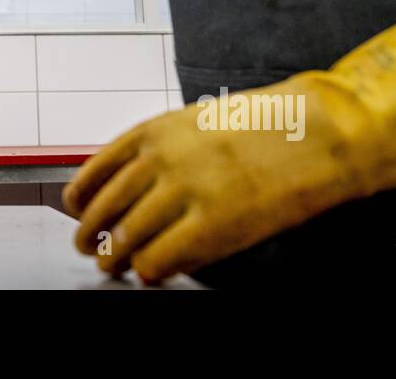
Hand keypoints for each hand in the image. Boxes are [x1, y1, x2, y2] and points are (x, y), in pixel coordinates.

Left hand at [61, 0, 395, 284]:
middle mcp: (160, 159)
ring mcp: (183, 193)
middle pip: (103, 210)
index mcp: (154, 130)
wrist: (319, 132)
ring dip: (116, 259)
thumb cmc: (267, 125)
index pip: (93, 172)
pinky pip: (159, 260)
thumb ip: (162, 150)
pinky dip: (151, 271)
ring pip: (125, 240)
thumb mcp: (199, 123)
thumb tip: (131, 189)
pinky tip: (155, 273)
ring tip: (117, 267)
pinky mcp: (211, 226)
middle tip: (90, 248)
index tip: (76, 212)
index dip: (80, 200)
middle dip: (91, 235)